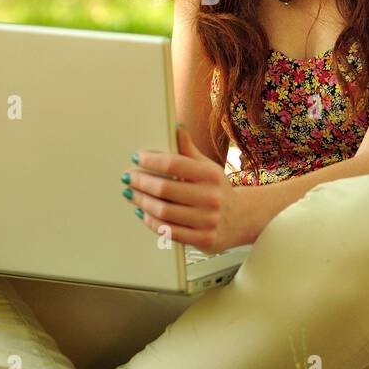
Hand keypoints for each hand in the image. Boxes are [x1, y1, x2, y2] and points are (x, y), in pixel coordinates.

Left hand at [123, 124, 241, 254]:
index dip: (151, 160)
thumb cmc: (217, 190)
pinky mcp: (203, 239)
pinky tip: (142, 212)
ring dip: (142, 202)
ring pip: (163, 211)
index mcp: (211, 175)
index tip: (136, 158)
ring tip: (131, 194)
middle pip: (164, 189)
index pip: (174, 164)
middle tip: (127, 177)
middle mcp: (211, 197)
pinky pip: (169, 231)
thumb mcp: (207, 168)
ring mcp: (207, 220)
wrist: (241, 219)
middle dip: (141, 182)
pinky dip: (151, 221)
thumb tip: (176, 128)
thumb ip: (189, 150)